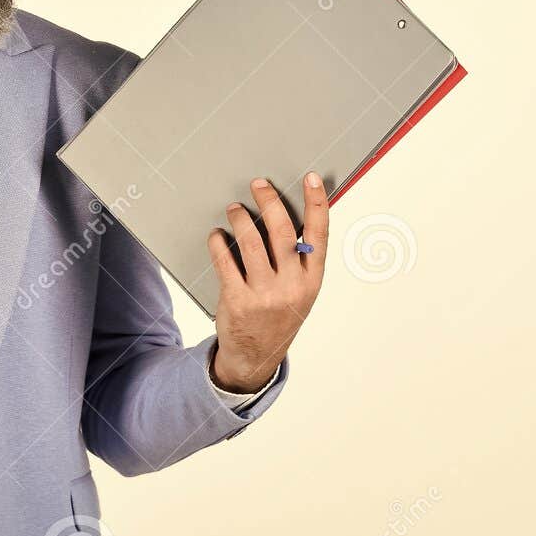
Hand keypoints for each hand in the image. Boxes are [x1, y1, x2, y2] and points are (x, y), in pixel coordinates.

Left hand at [204, 173, 328, 391]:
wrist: (256, 357)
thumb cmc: (279, 316)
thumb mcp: (301, 292)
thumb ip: (299, 260)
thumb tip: (287, 215)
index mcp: (312, 280)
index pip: (319, 235)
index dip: (317, 204)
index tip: (310, 178)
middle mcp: (291, 286)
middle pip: (281, 232)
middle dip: (269, 201)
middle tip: (258, 184)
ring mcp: (264, 294)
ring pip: (250, 242)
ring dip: (240, 218)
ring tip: (234, 208)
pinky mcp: (237, 299)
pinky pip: (225, 261)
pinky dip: (218, 242)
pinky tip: (217, 235)